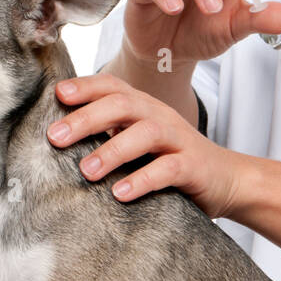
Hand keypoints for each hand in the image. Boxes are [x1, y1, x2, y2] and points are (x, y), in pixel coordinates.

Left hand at [47, 73, 249, 219]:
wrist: (226, 179)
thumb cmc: (172, 160)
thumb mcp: (139, 142)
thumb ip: (108, 135)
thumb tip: (56, 138)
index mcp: (144, 108)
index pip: (114, 86)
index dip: (86, 86)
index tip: (57, 95)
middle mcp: (160, 117)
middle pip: (124, 104)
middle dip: (87, 118)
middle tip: (55, 137)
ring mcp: (179, 139)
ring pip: (146, 133)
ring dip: (112, 150)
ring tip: (85, 171)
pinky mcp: (193, 166)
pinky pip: (168, 169)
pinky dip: (142, 179)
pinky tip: (120, 193)